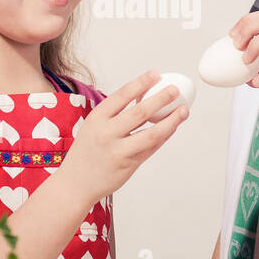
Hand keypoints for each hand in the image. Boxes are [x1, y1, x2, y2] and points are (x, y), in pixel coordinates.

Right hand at [60, 70, 188, 203]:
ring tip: (183, 111)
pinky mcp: (129, 165)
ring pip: (152, 134)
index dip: (141, 83)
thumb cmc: (86, 152)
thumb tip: (143, 97)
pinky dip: (164, 136)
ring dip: (171, 121)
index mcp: (97, 118)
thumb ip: (114, 115)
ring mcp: (119, 150)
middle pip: (140, 112)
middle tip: (174, 90)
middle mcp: (107, 133)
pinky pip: (151, 148)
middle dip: (161, 98)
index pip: (122, 95)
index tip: (155, 75)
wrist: (76, 183)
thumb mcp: (93, 127)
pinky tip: (172, 127)